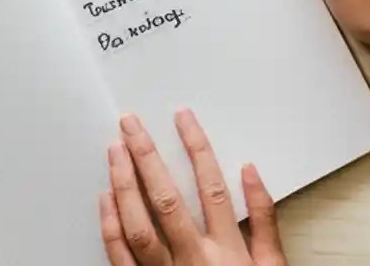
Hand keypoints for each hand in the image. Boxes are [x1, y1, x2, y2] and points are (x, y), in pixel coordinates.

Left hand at [100, 110, 286, 265]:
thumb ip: (265, 219)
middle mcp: (195, 261)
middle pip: (167, 199)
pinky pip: (120, 257)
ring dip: (123, 184)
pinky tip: (104, 197)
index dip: (196, 147)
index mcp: (228, 251)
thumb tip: (251, 172)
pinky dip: (109, 226)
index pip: (210, 187)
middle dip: (146, 156)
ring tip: (115, 151)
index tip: (182, 118)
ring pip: (138, 225)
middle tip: (130, 124)